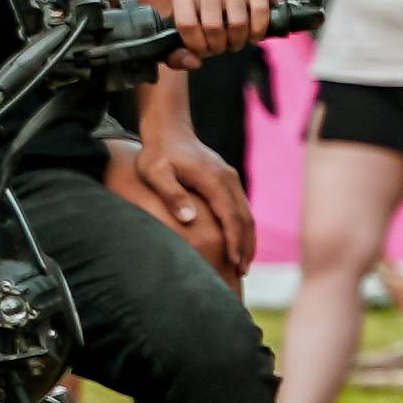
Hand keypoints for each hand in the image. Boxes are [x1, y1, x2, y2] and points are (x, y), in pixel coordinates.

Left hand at [117, 127, 253, 275]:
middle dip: (246, 246)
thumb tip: (189, 219)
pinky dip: (243, 228)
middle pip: (245, 218)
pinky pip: (241, 208)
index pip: (230, 216)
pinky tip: (237, 242)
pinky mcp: (227, 181)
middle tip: (242, 273)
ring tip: (243, 264)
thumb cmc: (157, 152)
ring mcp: (230, 179)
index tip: (234, 263)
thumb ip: (172, 194)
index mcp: (213, 179)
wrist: (169, 128)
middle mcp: (228, 179)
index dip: (234, 241)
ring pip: (247, 214)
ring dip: (247, 239)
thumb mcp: (155, 172)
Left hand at [162, 0, 274, 58]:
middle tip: (220, 46)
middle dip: (218, 46)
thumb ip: (177, 55)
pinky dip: (258, 32)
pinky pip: (260, 12)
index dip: (197, 46)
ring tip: (234, 40)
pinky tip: (252, 35)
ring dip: (238, 41)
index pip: (187, 25)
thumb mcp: (182, 34)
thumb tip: (194, 63)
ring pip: (238, 23)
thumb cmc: (202, 18)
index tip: (203, 50)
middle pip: (214, 27)